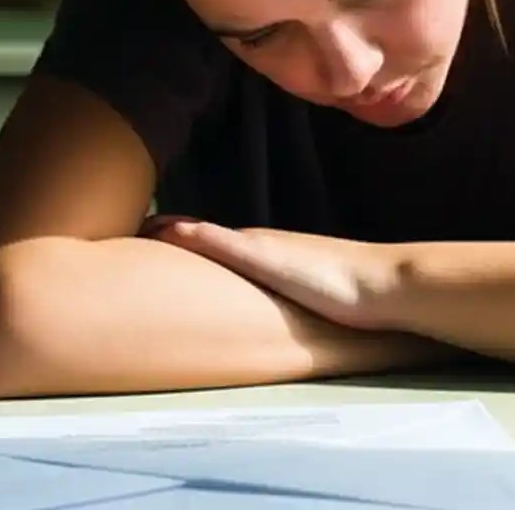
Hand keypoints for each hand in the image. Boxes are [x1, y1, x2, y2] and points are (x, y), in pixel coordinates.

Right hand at [145, 217, 402, 330]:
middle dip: (177, 245)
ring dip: (206, 261)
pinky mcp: (304, 283)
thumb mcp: (264, 258)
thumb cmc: (328, 276)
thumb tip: (167, 225)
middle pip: (211, 244)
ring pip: (235, 259)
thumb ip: (219, 242)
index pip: (193, 231)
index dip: (161, 232)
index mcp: (251, 240)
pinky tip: (238, 290)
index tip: (127, 234)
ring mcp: (285, 262)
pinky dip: (235, 276)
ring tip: (177, 271)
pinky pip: (257, 276)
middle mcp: (266, 246)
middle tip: (139, 251)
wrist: (388, 287)